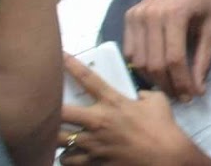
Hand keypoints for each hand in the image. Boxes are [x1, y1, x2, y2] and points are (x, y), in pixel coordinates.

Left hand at [59, 54, 203, 165]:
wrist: (164, 157)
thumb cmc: (162, 128)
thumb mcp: (157, 102)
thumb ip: (145, 94)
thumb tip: (139, 95)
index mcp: (113, 102)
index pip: (88, 78)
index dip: (71, 65)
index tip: (59, 55)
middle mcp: (98, 121)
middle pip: (62, 112)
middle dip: (49, 108)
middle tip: (45, 105)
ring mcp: (93, 143)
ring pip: (59, 140)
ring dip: (55, 136)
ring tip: (55, 133)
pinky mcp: (93, 162)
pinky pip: (68, 160)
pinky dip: (67, 156)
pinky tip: (69, 154)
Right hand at [123, 0, 210, 100]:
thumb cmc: (206, 2)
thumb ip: (204, 60)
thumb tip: (197, 91)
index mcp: (174, 13)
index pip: (174, 59)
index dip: (182, 82)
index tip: (191, 96)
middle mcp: (150, 14)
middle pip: (154, 63)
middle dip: (168, 86)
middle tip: (181, 97)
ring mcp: (136, 14)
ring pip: (139, 61)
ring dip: (154, 80)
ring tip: (171, 87)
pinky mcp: (129, 17)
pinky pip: (130, 52)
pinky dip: (141, 67)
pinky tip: (157, 71)